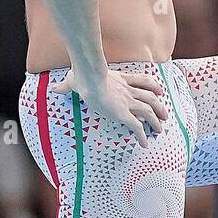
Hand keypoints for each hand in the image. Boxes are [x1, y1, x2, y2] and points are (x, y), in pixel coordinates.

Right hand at [51, 68, 168, 146]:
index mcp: (121, 80)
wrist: (89, 77)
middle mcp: (128, 91)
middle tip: (164, 116)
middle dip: (159, 107)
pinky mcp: (124, 114)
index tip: (159, 91)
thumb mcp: (74, 79)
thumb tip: (53, 88)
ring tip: (159, 130)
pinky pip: (137, 127)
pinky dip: (142, 135)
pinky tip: (145, 143)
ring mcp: (127, 102)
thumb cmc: (82, 74)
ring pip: (148, 112)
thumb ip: (66, 86)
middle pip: (151, 97)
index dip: (153, 86)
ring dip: (155, 122)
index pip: (142, 81)